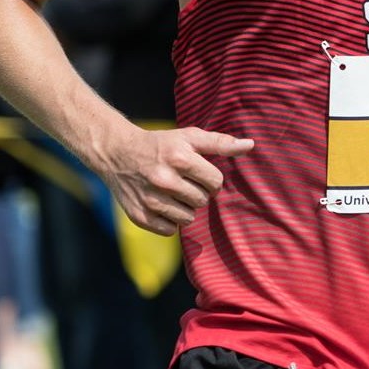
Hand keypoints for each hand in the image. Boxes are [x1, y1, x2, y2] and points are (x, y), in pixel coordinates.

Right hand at [95, 126, 254, 235]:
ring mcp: (150, 200)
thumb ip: (220, 142)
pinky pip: (170, 231)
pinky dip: (169, 221)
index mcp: (179, 158)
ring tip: (172, 193)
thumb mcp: (189, 137)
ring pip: (188, 218)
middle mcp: (164, 179)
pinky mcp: (139, 216)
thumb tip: (250, 145)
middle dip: (197, 192)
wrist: (117, 153)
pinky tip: (161, 205)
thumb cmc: (161, 144)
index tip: (199, 173)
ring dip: (185, 208)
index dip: (211, 179)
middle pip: (202, 201)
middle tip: (183, 182)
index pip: (215, 182)